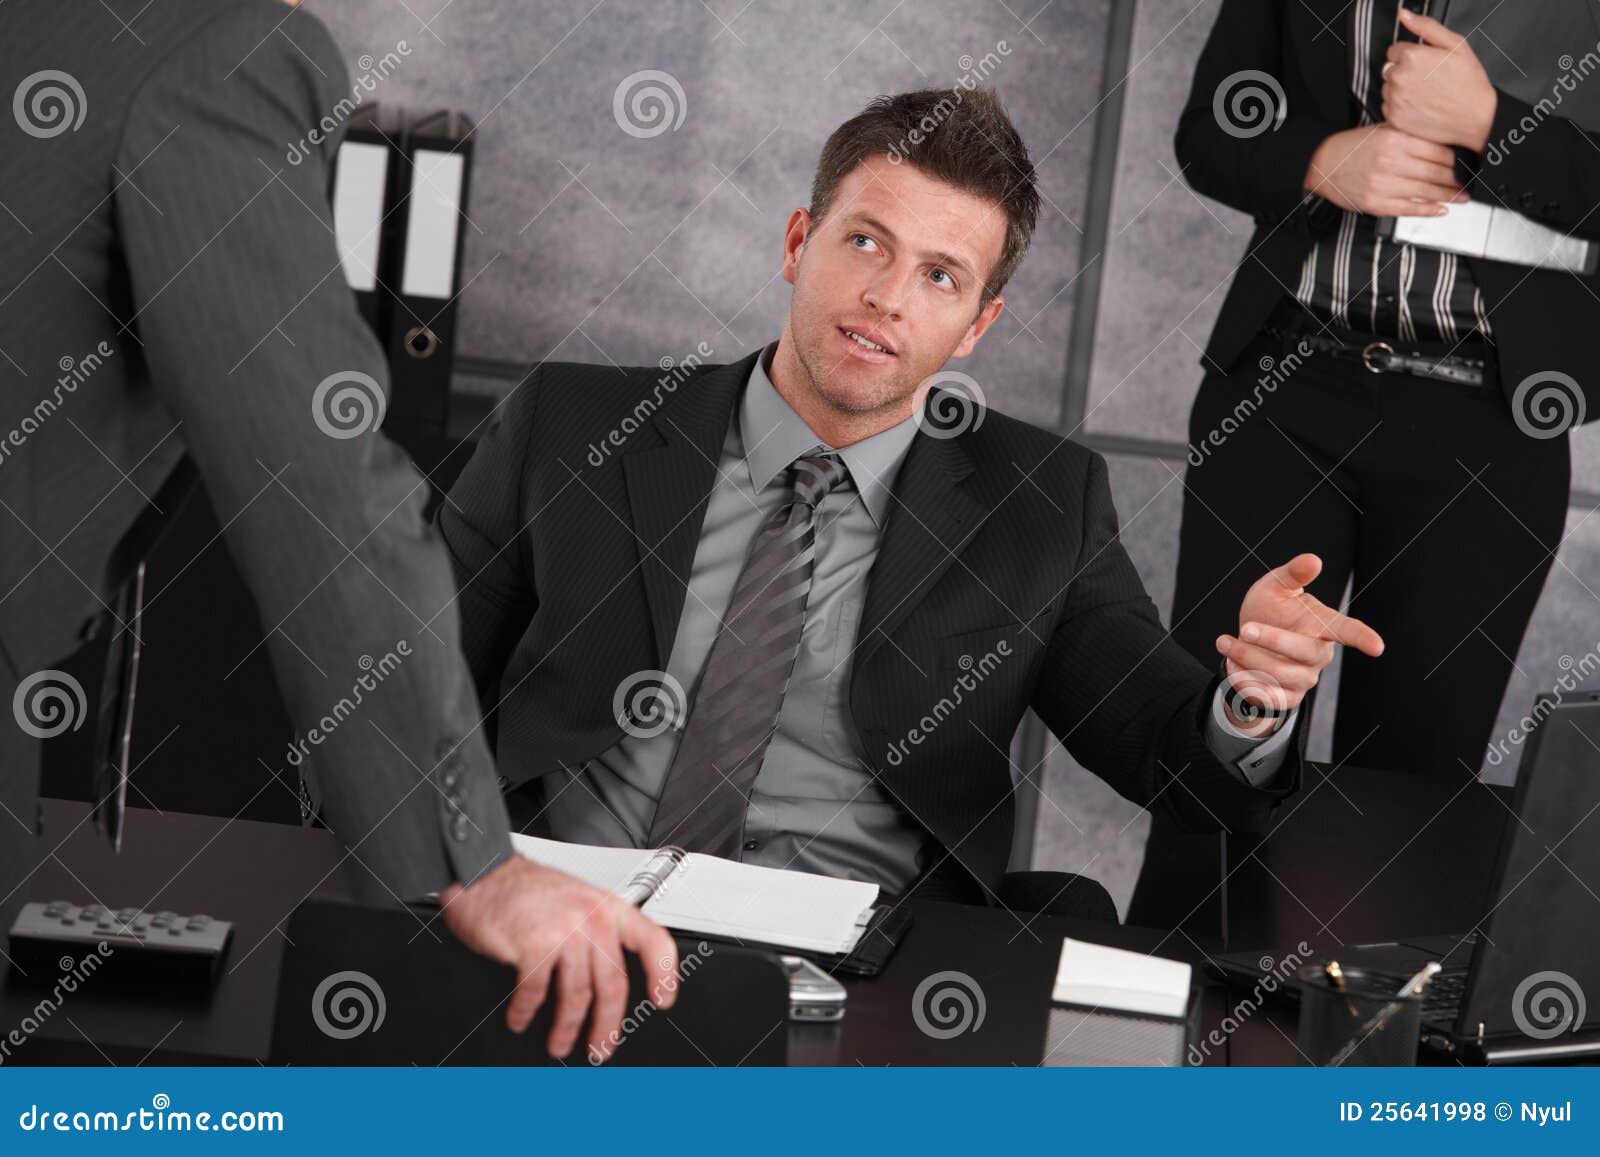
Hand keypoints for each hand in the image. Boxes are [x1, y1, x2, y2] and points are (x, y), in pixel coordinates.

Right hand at [439, 854, 678, 1060]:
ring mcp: (565, 931)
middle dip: (607, 1024)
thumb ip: (598, 930)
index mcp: (609, 907)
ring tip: (560, 1043)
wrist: (485, 871)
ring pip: (577, 994)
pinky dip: (528, 1011)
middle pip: (613, 983)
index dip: (663, 975)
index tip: (663, 999)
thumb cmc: (527, 888)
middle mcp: (593, 918)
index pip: (654, 941)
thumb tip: (609, 975)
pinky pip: (536, 991)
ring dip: (566, 1027)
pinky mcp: (534, 945)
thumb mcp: (577, 899)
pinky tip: (522, 1018)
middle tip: (601, 1046)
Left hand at [1217, 554, 1384, 728]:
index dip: (1362, 637)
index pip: (1348, 630)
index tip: (1377, 646)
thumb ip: (1294, 573)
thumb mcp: (1276, 586)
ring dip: (1247, 657)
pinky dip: (1243, 678)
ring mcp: (1305, 679)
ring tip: (1224, 641)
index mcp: (1323, 625)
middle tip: (1245, 628)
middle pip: (1305, 652)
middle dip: (1271, 640)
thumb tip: (1313, 560)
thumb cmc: (1269, 609)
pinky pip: (1267, 696)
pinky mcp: (1287, 698)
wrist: (1246, 641)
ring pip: (1280, 674)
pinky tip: (1232, 662)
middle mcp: (1319, 655)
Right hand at [1304, 124, 1466, 216]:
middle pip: (1437, 172)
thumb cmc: (1354, 148)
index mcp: (1395, 140)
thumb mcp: (1384, 130)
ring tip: (1462, 196)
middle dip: (1457, 179)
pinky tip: (1441, 210)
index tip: (1470, 162)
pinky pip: (1409, 208)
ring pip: (1426, 191)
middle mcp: (1390, 162)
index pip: (1438, 151)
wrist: (1323, 164)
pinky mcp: (1376, 203)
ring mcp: (1383, 184)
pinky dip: (1428, 210)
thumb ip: (1412, 135)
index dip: (1458, 159)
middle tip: (1471, 181)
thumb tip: (1444, 144)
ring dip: (1449, 196)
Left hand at [1382, 8, 1496, 152]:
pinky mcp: (1394, 118)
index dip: (1411, 55)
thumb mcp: (1455, 44)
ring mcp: (1395, 99)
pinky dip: (1399, 107)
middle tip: (1427, 79)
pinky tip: (1419, 106)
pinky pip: (1387, 107)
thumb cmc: (1468, 81)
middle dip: (1404, 71)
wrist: (1476, 117)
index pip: (1394, 50)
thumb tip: (1404, 14)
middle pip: (1389, 68)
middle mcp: (1398, 77)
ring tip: (1425, 93)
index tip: (1425, 63)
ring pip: (1387, 88)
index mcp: (1411, 56)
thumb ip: (1426, 27)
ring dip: (1400, 89)